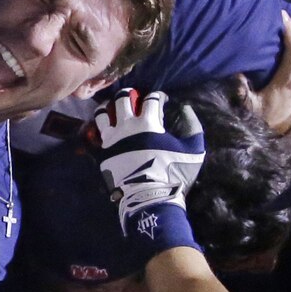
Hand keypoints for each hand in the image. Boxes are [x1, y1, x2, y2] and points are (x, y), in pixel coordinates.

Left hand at [94, 88, 205, 234]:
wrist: (148, 198)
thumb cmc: (172, 173)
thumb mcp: (193, 150)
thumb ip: (193, 126)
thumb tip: (186, 109)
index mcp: (147, 123)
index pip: (151, 99)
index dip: (158, 96)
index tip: (162, 99)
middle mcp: (126, 127)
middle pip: (122, 99)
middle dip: (130, 93)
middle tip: (134, 96)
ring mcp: (111, 140)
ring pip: (102, 114)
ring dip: (108, 107)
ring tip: (113, 108)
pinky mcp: (103, 153)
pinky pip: (98, 135)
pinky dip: (103, 128)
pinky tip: (108, 129)